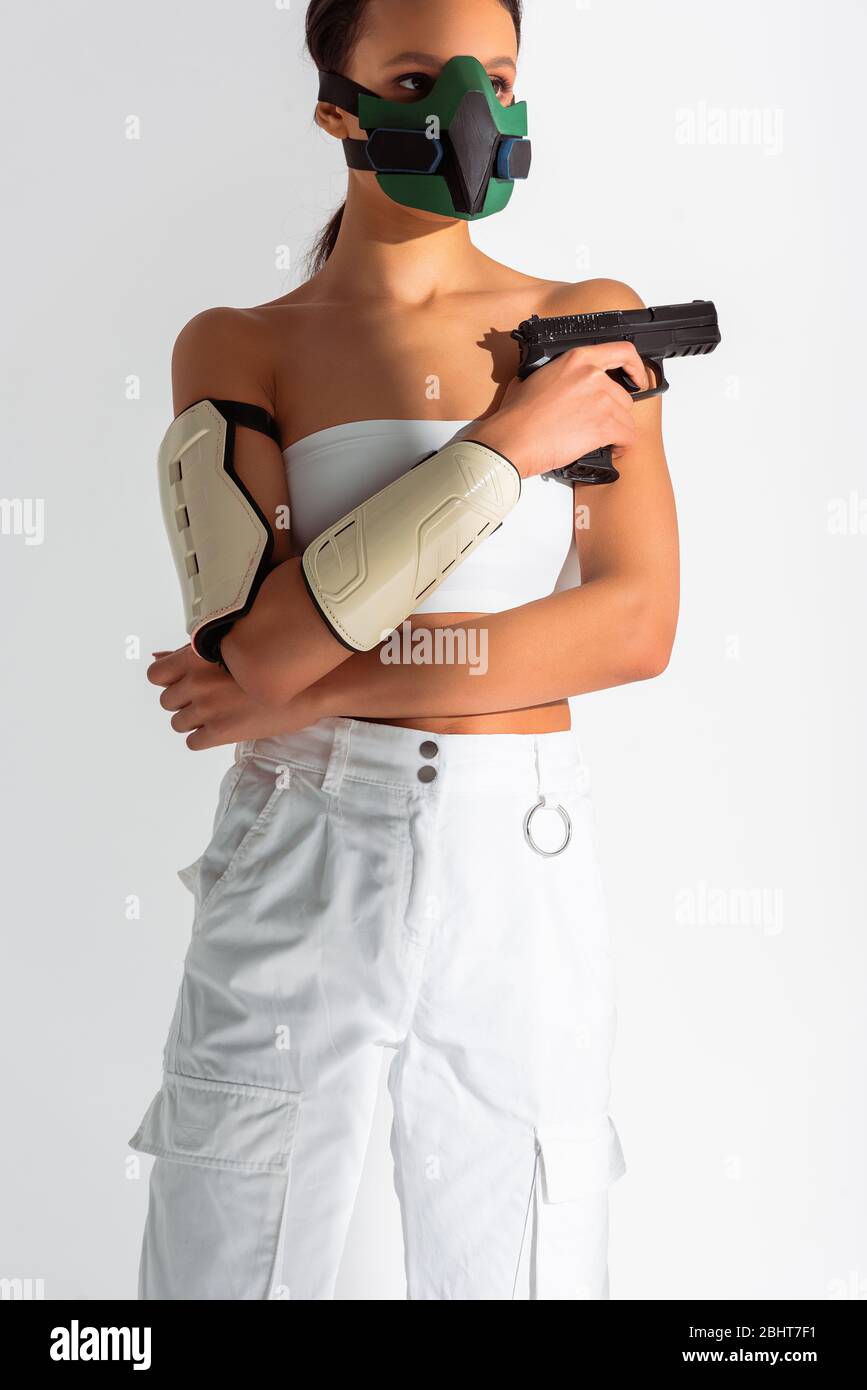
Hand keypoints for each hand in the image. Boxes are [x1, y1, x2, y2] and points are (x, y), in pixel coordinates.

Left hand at [147, 645, 323, 749]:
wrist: (308, 686)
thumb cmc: (272, 661)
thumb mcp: (229, 647)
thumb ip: (188, 653)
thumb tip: (156, 655)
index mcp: (196, 657)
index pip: (156, 674)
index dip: (169, 680)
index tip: (185, 683)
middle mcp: (197, 681)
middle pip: (167, 701)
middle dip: (184, 702)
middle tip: (210, 699)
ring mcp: (207, 708)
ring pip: (178, 723)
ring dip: (194, 720)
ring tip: (219, 713)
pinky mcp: (220, 732)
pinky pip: (192, 742)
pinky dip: (204, 737)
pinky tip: (224, 727)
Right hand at [466, 341, 650, 479]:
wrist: (512, 439)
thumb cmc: (516, 416)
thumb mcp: (535, 378)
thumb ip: (558, 376)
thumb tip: (560, 384)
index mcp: (577, 359)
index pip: (622, 351)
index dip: (636, 367)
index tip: (637, 379)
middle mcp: (592, 375)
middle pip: (624, 396)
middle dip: (615, 414)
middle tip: (599, 426)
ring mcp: (601, 399)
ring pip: (627, 419)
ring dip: (616, 432)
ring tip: (599, 441)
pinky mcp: (604, 425)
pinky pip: (629, 437)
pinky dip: (622, 447)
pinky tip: (610, 450)